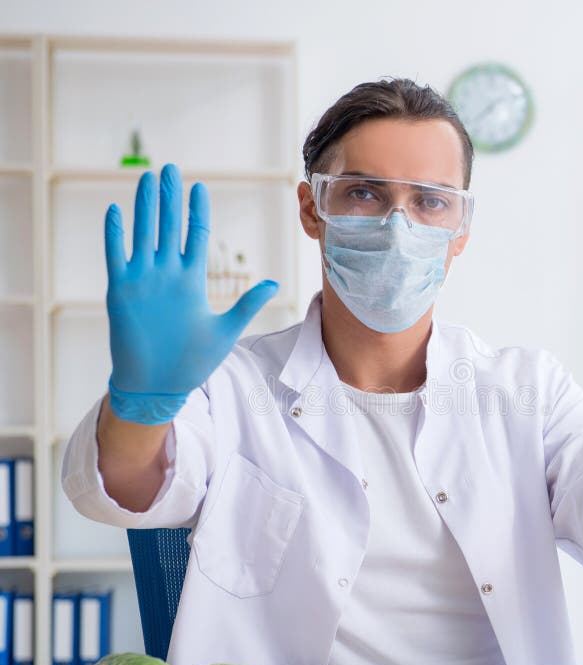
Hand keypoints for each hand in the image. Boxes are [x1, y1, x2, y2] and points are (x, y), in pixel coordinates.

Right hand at [105, 164, 278, 423]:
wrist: (158, 385)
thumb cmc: (192, 362)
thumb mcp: (226, 330)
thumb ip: (247, 303)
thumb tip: (274, 284)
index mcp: (192, 281)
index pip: (196, 236)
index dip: (197, 212)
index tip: (199, 188)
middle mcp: (167, 275)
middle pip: (168, 226)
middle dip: (169, 198)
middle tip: (170, 169)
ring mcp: (143, 280)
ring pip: (143, 233)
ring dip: (145, 207)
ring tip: (147, 179)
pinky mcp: (121, 290)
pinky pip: (117, 255)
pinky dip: (116, 234)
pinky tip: (116, 211)